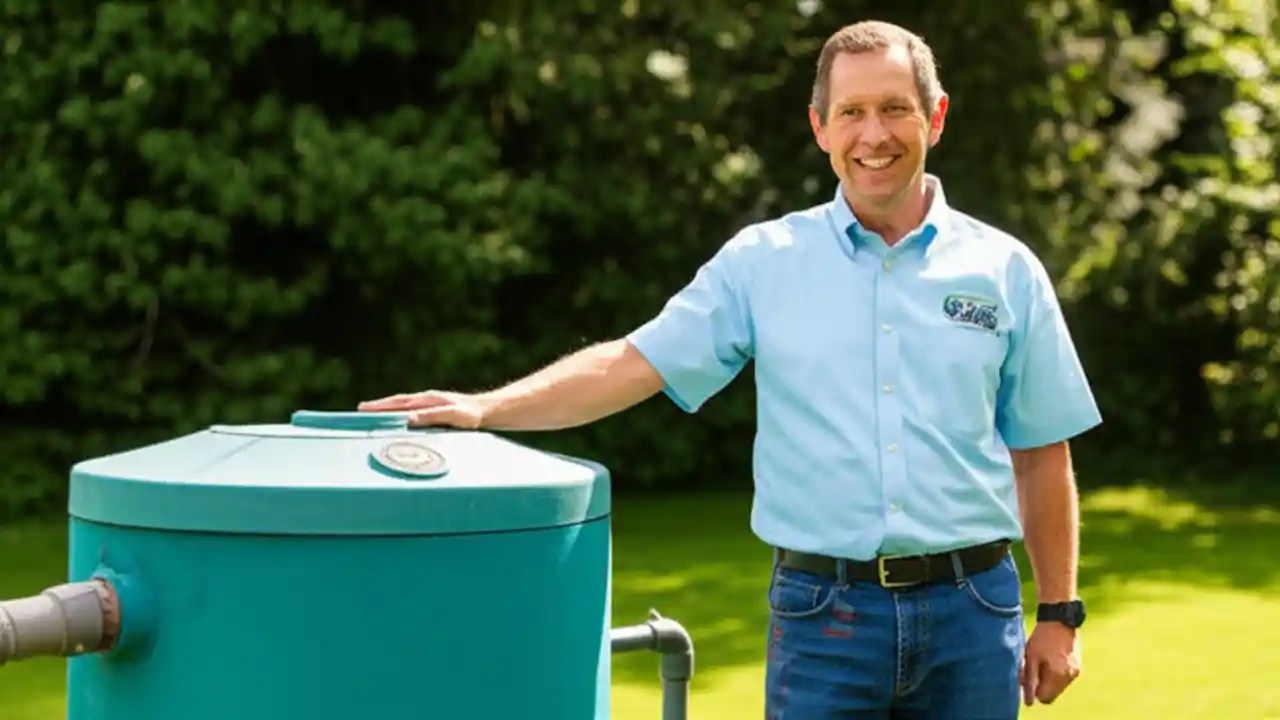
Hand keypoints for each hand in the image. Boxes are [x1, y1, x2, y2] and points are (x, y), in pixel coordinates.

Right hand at [357, 390, 485, 428]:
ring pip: (405, 406)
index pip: (398, 404)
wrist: (489, 411)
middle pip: (398, 402)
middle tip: (360, 410)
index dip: (380, 407)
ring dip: (389, 409)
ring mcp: (431, 404)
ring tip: (374, 413)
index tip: (362, 409)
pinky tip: (400, 420)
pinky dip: (401, 413)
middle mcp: (427, 399)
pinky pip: (413, 411)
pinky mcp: (436, 410)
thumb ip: (430, 417)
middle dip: (379, 406)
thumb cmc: (472, 415)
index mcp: (427, 400)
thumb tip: (407, 419)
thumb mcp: (452, 416)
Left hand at [1021, 622, 1080, 705]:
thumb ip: (1030, 679)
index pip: (1045, 698)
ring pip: (1058, 686)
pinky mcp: (1078, 665)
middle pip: (1052, 693)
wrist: (1059, 619)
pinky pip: (1064, 678)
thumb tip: (1029, 701)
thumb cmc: (1042, 637)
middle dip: (1041, 685)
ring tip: (1042, 660)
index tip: (1028, 677)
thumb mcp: (1031, 657)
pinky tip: (1050, 657)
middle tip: (1033, 667)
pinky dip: (1056, 673)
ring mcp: (1076, 671)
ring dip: (1048, 679)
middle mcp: (1070, 676)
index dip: (1034, 690)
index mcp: (1059, 675)